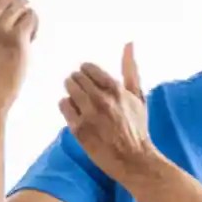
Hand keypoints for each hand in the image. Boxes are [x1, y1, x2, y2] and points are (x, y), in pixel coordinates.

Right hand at [0, 0, 38, 109]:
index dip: (8, 9)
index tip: (8, 27)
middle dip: (19, 12)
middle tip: (16, 31)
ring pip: (22, 6)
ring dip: (26, 20)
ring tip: (23, 37)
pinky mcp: (15, 38)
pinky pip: (31, 17)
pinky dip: (34, 28)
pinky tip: (28, 41)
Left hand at [60, 42, 154, 180]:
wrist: (132, 158)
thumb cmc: (136, 127)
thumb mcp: (137, 96)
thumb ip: (130, 69)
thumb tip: (129, 44)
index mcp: (115, 89)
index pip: (87, 68)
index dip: (86, 72)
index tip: (88, 79)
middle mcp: (101, 100)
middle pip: (75, 77)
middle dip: (77, 81)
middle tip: (82, 91)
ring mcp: (88, 114)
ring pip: (68, 89)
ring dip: (71, 91)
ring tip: (78, 100)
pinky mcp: (78, 129)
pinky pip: (63, 106)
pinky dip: (67, 106)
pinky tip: (75, 112)